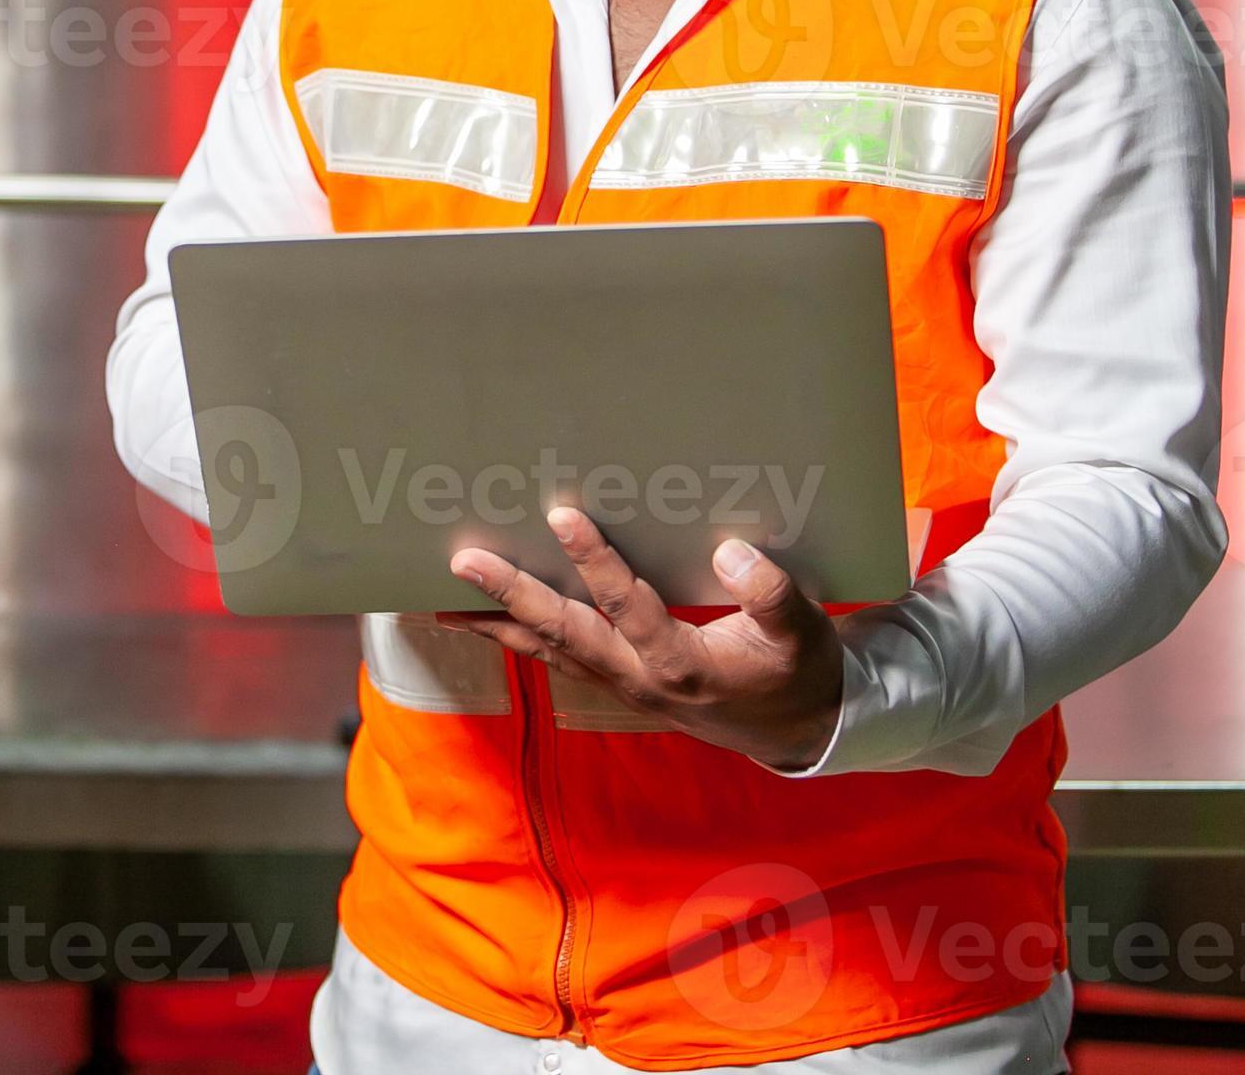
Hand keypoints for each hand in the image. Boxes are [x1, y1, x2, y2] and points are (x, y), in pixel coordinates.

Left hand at [442, 507, 844, 771]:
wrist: (793, 729)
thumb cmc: (795, 670)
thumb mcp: (802, 631)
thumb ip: (772, 594)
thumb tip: (731, 553)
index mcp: (681, 663)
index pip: (628, 607)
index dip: (595, 561)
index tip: (563, 514)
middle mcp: (639, 679)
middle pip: (565, 634)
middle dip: (512, 595)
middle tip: (465, 560)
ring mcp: (622, 686)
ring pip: (548, 651)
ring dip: (496, 624)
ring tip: (443, 598)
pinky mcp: (616, 684)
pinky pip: (556, 659)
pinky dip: (517, 637)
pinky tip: (486, 620)